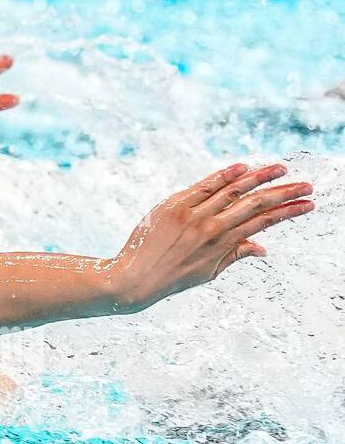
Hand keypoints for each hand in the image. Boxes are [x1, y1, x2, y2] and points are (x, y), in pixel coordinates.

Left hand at [108, 163, 314, 310]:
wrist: (136, 276)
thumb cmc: (173, 276)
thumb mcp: (209, 271)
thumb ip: (235, 254)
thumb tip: (263, 248)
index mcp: (223, 244)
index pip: (263, 223)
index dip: (287, 212)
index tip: (307, 204)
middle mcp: (211, 227)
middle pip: (254, 204)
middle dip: (283, 193)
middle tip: (306, 185)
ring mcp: (193, 214)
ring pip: (233, 190)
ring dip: (259, 178)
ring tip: (280, 169)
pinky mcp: (174, 204)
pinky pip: (203, 186)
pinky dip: (224, 175)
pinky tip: (242, 167)